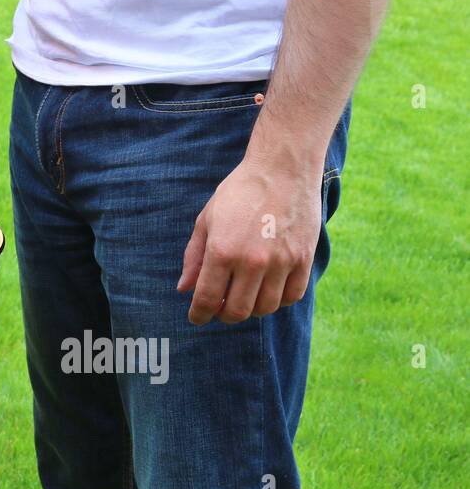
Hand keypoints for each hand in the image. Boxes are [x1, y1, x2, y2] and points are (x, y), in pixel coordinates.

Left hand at [178, 159, 321, 324]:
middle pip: (237, 311)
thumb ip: (195, 257)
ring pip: (265, 308)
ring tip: (242, 297)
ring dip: (250, 309)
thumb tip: (184, 289)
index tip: (196, 318)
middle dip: (223, 316)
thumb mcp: (207, 220)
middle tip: (219, 309)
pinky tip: (266, 290)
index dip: (199, 315)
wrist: (282, 170)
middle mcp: (252, 261)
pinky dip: (277, 301)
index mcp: (222, 250)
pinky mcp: (304, 260)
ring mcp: (281, 262)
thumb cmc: (239, 193)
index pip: (207, 299)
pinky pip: (291, 297)